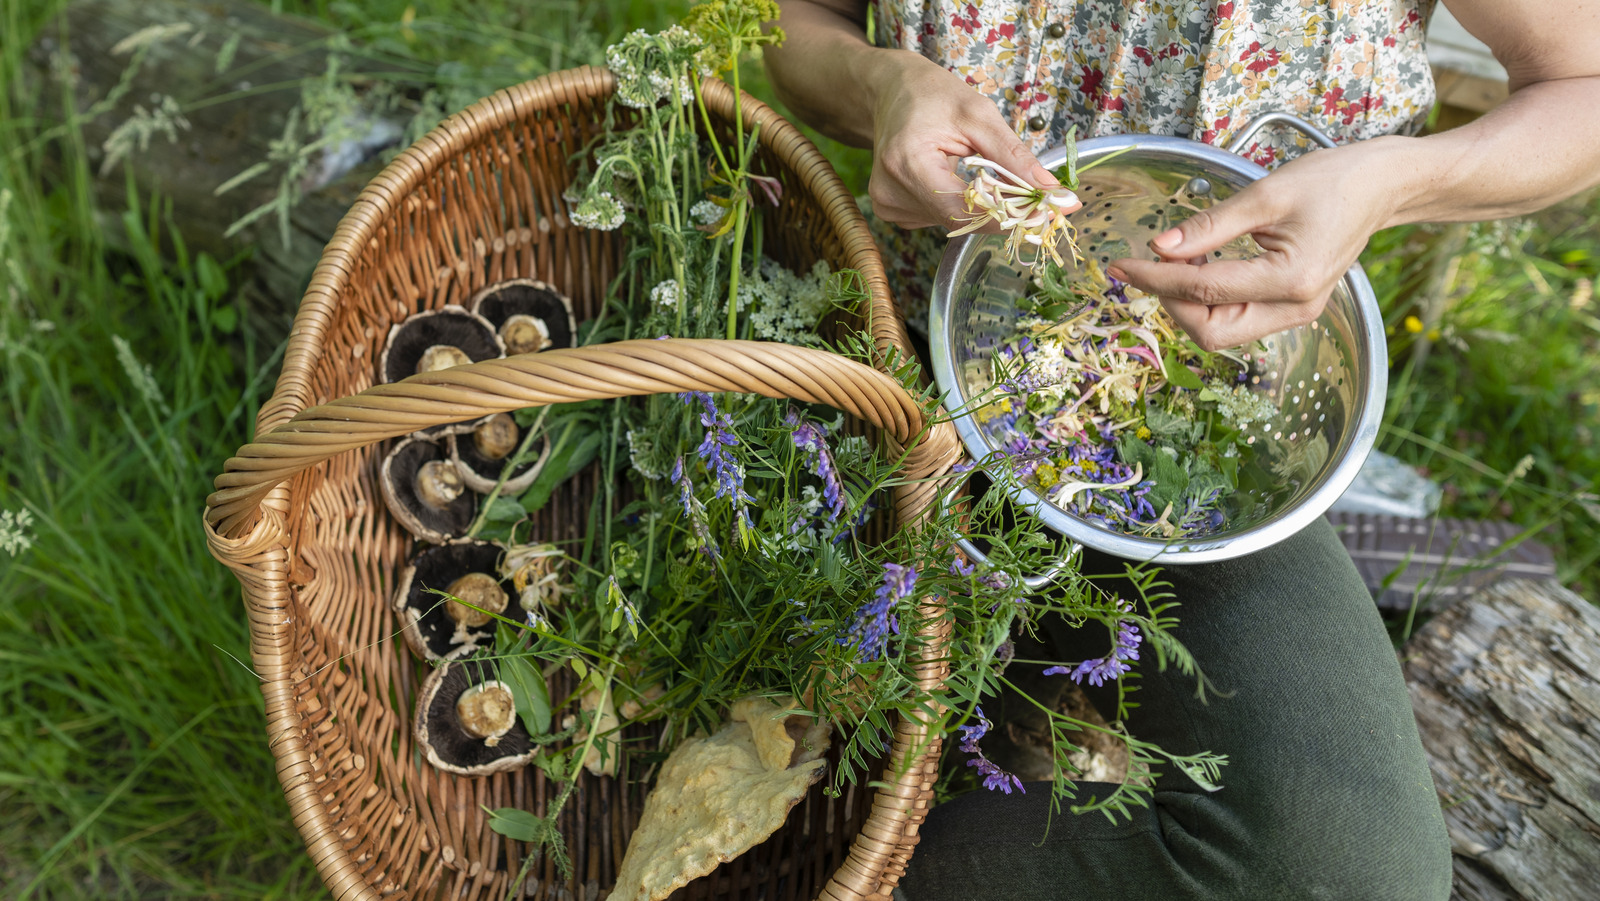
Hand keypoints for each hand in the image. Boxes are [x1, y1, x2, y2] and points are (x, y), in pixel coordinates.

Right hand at [866, 52, 1068, 230]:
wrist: (891, 92)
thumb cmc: (932, 95)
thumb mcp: (979, 115)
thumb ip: (1014, 157)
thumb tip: (1051, 191)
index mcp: (906, 162)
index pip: (961, 210)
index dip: (1006, 217)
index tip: (1045, 213)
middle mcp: (889, 191)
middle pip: (958, 220)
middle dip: (999, 209)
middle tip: (1031, 195)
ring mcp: (888, 204)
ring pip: (951, 222)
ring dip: (977, 205)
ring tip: (975, 168)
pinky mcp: (891, 209)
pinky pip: (938, 218)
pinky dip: (957, 204)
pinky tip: (952, 177)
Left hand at [1107, 139, 1399, 349]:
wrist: (1382, 186)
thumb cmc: (1332, 181)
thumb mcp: (1265, 194)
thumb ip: (1209, 226)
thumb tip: (1159, 247)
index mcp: (1291, 279)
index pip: (1204, 290)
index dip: (1156, 278)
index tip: (1122, 264)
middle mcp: (1296, 307)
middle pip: (1211, 331)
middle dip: (1171, 302)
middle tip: (1147, 267)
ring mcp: (1298, 313)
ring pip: (1222, 332)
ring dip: (1188, 305)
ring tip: (1170, 267)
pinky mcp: (1294, 308)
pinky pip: (1238, 320)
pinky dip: (1209, 302)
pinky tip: (1196, 273)